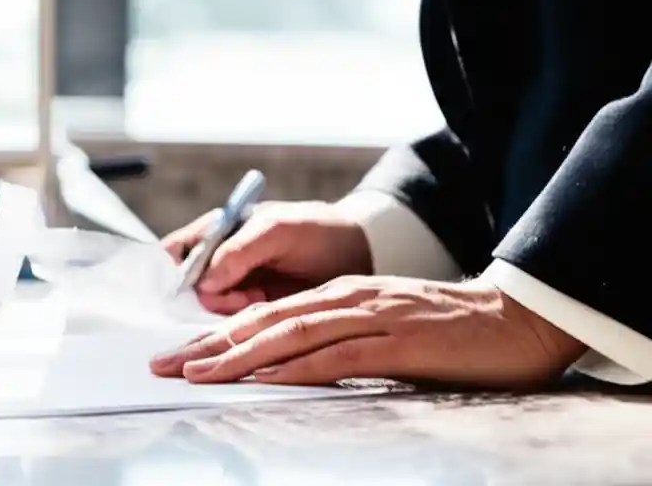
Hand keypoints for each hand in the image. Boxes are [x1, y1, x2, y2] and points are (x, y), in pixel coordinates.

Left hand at [150, 275, 586, 388]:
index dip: (216, 337)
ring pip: (291, 335)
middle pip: (264, 322)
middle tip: (163, 367)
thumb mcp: (378, 327)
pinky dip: (300, 368)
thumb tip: (286, 365)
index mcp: (337, 296)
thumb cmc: (446, 331)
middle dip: (209, 346)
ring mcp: (370, 317)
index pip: (264, 316)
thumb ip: (336, 339)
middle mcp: (345, 299)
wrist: (513, 318)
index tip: (177, 357)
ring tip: (198, 374)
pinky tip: (268, 380)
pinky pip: (340, 355)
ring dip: (240, 356)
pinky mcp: (398, 342)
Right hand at [162, 201, 372, 313]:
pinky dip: (241, 323)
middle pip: (188, 286)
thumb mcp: (276, 231)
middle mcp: (222, 260)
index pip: (175, 252)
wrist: (361, 250)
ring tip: (255, 299)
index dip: (172, 272)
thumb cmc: (317, 229)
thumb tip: (203, 283)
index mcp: (218, 231)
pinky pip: (235, 322)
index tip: (185, 288)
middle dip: (204, 296)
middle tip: (236, 295)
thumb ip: (237, 252)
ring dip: (227, 310)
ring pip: (210, 308)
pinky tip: (260, 310)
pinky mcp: (256, 310)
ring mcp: (238, 286)